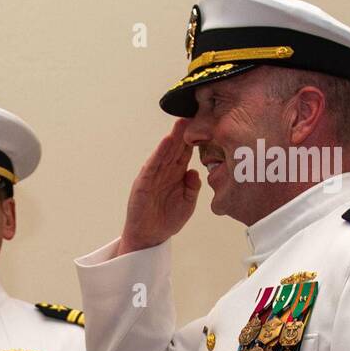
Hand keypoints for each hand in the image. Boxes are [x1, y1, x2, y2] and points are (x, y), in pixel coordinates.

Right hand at [117, 119, 200, 255]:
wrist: (148, 238)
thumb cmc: (166, 220)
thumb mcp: (187, 203)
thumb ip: (192, 187)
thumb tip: (195, 171)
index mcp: (176, 175)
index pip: (187, 152)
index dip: (196, 138)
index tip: (206, 122)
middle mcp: (164, 172)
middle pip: (176, 148)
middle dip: (185, 131)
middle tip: (196, 112)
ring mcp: (153, 176)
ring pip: (165, 153)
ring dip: (173, 137)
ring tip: (182, 122)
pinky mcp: (143, 184)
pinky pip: (152, 166)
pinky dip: (159, 154)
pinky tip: (166, 142)